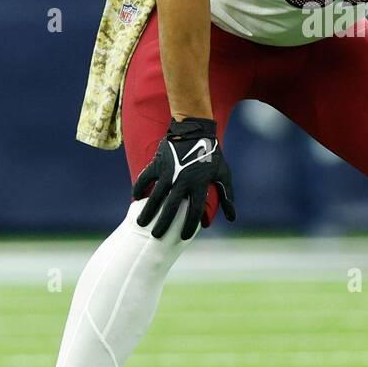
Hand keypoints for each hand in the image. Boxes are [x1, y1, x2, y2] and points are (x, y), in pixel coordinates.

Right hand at [132, 117, 235, 239]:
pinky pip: (145, 178)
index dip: (189, 226)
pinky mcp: (158, 163)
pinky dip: (139, 188)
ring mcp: (169, 172)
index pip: (194, 211)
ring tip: (141, 224)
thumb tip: (231, 218)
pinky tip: (136, 199)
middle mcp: (183, 181)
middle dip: (163, 224)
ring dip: (148, 211)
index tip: (184, 237)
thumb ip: (227, 195)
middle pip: (171, 208)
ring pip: (155, 197)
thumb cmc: (211, 154)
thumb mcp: (223, 173)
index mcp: (199, 185)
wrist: (195, 129)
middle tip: (156, 236)